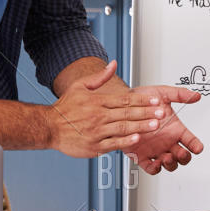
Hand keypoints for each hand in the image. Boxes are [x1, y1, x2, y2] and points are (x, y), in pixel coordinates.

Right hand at [48, 60, 172, 158]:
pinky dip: (125, 142)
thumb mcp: (80, 87)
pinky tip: (136, 139)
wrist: (48, 127)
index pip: (125, 99)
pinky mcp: (94, 146)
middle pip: (127, 113)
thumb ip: (99, 77)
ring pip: (123, 128)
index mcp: (97, 101)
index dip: (142, 100)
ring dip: (140, 126)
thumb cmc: (65, 108)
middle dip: (146, 112)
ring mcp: (97, 132)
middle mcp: (98, 116)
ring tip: (154, 125)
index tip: (155, 100)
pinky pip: (112, 143)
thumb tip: (113, 64)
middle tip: (161, 112)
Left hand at [124, 85, 203, 173]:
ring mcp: (155, 150)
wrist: (121, 104)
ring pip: (168, 164)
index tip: (198, 147)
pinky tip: (156, 163)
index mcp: (174, 129)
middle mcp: (167, 141)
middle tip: (181, 153)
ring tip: (168, 157)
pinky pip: (150, 168)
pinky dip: (154, 168)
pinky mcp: (141, 156)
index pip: (190, 140)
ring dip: (171, 164)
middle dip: (184, 157)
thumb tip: (195, 95)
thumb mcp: (162, 93)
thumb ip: (179, 94)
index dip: (196, 145)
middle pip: (182, 156)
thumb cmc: (142, 99)